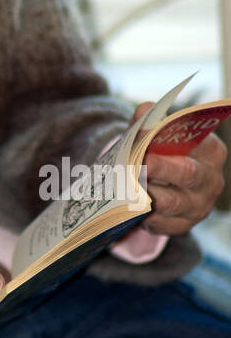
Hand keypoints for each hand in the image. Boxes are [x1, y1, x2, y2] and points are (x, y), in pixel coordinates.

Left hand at [132, 101, 226, 236]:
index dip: (171, 138)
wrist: (160, 183)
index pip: (195, 142)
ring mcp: (199, 206)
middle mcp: (211, 180)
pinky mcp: (183, 226)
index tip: (147, 134)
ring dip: (147, 193)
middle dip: (160, 168)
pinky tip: (129, 205)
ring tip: (126, 185)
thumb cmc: (161, 152)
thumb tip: (144, 111)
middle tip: (137, 163)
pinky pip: (161, 223)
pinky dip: (143, 214)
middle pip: (187, 173)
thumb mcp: (156, 133)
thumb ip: (149, 120)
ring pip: (171, 202)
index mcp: (211, 151)